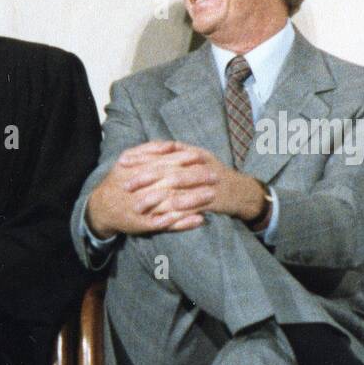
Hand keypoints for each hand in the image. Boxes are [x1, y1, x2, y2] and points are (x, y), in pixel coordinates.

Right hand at [87, 141, 210, 236]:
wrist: (100, 209)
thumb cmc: (117, 181)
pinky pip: (166, 225)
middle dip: (195, 180)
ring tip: (213, 197)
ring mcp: (142, 209)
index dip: (185, 160)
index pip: (165, 163)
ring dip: (193, 201)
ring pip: (171, 204)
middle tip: (216, 177)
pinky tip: (199, 220)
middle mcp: (140, 190)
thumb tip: (170, 144)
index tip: (204, 157)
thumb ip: (148, 150)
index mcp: (137, 172)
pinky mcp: (144, 225)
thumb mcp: (126, 160)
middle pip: (172, 183)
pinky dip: (182, 222)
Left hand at [121, 144, 266, 224]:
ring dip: (155, 200)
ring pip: (176, 191)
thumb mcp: (200, 156)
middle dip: (144, 179)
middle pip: (168, 171)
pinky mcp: (209, 202)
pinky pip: (188, 209)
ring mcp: (204, 185)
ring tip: (137, 206)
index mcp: (194, 154)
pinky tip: (157, 219)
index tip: (123, 162)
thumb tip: (159, 144)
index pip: (164, 153)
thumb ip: (179, 150)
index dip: (142, 158)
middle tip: (125, 186)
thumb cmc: (214, 174)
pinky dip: (172, 214)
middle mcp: (199, 167)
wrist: (240, 191)